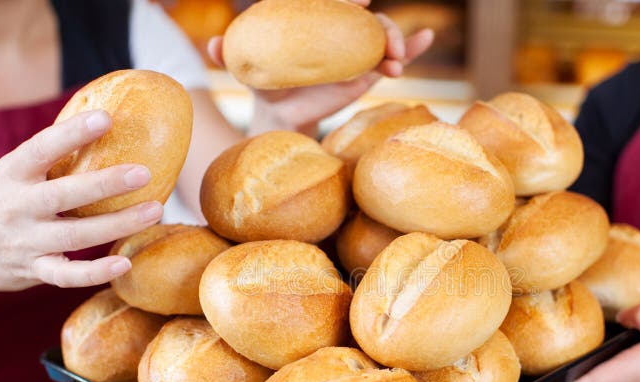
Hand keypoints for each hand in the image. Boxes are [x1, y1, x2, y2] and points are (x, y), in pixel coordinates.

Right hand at [0, 110, 163, 293]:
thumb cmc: (5, 201)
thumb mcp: (15, 174)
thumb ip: (50, 156)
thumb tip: (106, 120)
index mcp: (12, 174)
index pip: (41, 149)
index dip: (72, 133)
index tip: (105, 119)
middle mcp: (17, 207)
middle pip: (64, 194)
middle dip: (105, 184)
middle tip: (144, 173)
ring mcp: (25, 241)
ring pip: (75, 235)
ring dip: (118, 224)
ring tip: (155, 210)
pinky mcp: (34, 270)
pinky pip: (67, 275)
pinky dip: (95, 272)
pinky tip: (125, 263)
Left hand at [207, 0, 434, 131]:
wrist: (282, 112)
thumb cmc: (264, 84)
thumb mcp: (246, 68)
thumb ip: (230, 54)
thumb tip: (213, 47)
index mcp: (310, 19)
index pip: (330, 3)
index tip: (357, 0)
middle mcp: (336, 29)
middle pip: (364, 18)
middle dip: (379, 24)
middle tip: (382, 42)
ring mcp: (354, 48)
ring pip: (381, 34)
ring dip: (396, 41)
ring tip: (396, 62)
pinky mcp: (367, 68)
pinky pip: (393, 54)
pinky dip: (411, 46)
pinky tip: (425, 38)